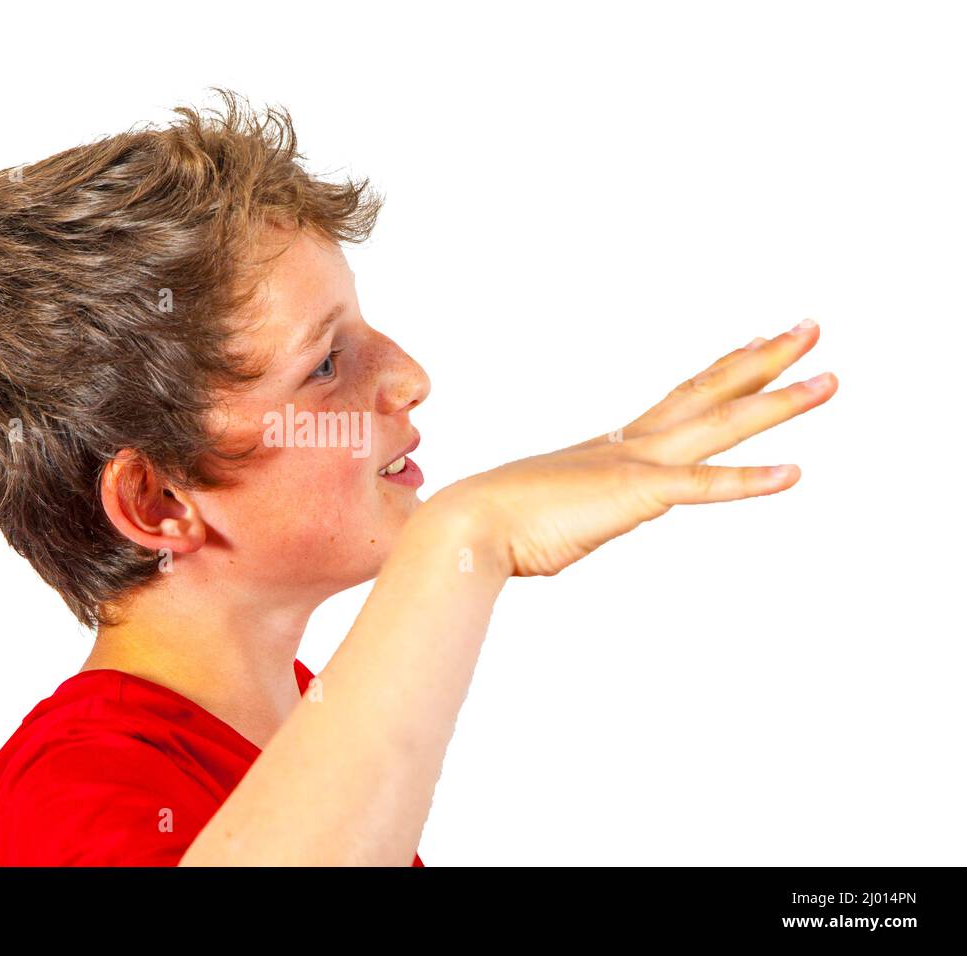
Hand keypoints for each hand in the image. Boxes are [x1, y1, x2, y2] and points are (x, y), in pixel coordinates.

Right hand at [442, 319, 837, 577]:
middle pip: (710, 392)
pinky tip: (794, 472)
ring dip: (779, 400)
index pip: (680, 401)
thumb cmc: (491, 527)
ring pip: (721, 424)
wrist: (467, 525)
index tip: (755, 346)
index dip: (723, 372)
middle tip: (810, 327)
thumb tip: (547, 533)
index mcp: (610, 451)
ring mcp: (635, 465)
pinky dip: (750, 481)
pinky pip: (703, 486)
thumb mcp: (545, 517)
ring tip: (829, 378)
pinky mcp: (635, 494)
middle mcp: (629, 446)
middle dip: (765, 361)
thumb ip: (565, 517)